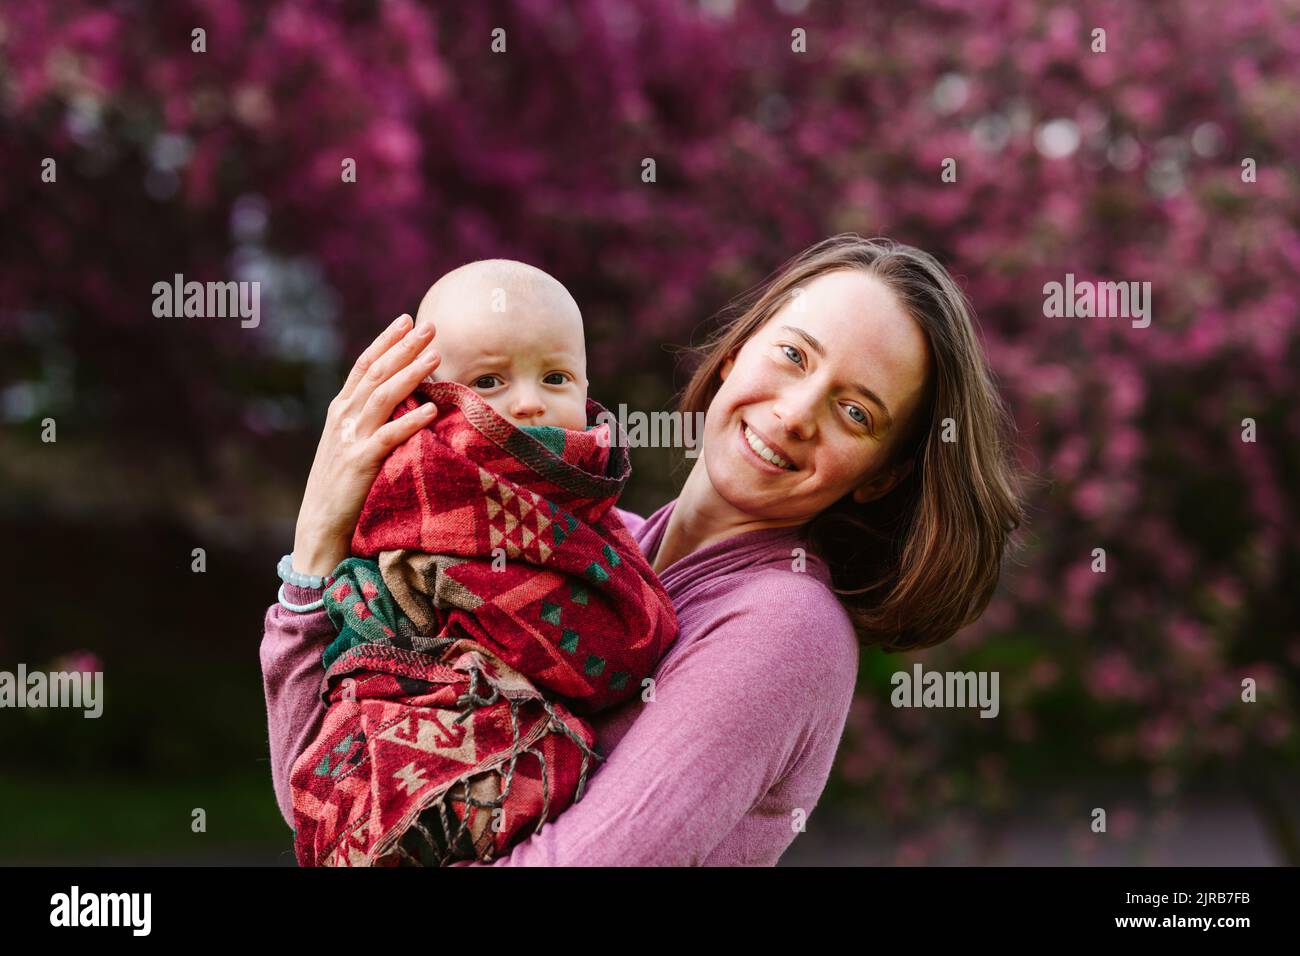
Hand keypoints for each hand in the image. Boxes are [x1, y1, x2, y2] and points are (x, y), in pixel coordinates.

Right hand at [291, 314, 440, 576]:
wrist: (319, 526)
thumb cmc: (341, 486)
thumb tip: (400, 394)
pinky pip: (389, 437)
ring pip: (384, 397)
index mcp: (341, 410)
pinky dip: (411, 421)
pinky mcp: (361, 464)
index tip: (407, 319)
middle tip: (430, 325)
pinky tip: (431, 409)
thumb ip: (367, 417)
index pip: (365, 365)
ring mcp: (350, 440)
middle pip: (377, 373)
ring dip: (411, 374)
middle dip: (404, 347)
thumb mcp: (350, 443)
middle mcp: (343, 418)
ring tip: (436, 356)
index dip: (386, 341)